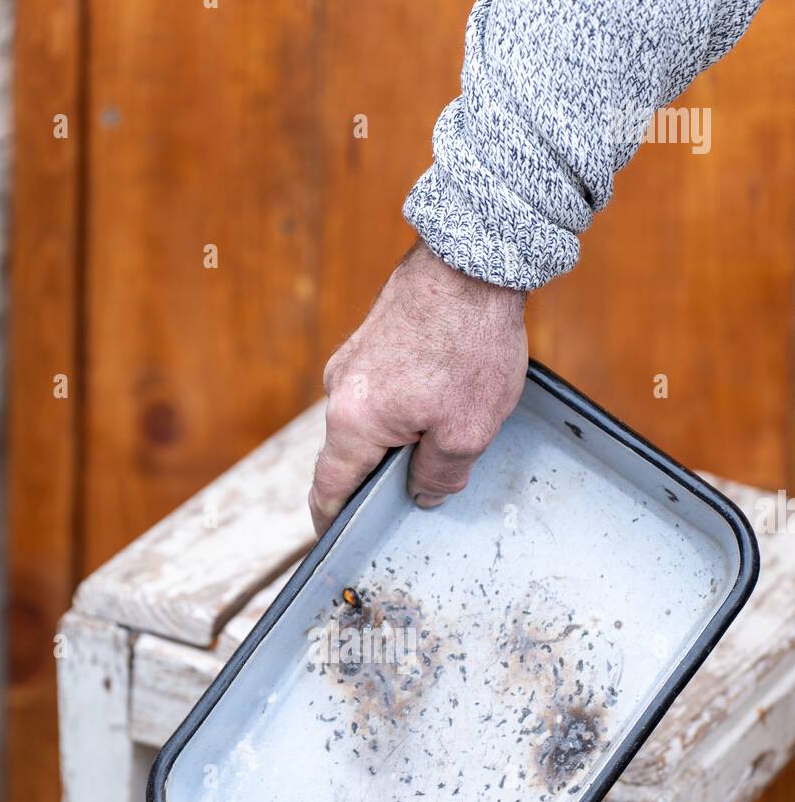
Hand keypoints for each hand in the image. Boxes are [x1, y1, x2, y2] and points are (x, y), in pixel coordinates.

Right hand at [309, 239, 527, 535]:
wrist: (473, 256)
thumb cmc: (468, 344)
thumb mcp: (467, 432)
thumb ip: (441, 475)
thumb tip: (425, 494)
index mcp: (353, 423)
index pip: (328, 490)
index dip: (332, 524)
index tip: (337, 545)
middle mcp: (340, 391)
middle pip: (349, 457)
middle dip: (378, 480)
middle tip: (416, 495)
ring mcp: (353, 362)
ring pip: (369, 423)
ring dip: (398, 440)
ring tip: (446, 439)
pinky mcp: (372, 339)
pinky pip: (381, 391)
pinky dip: (405, 408)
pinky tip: (445, 400)